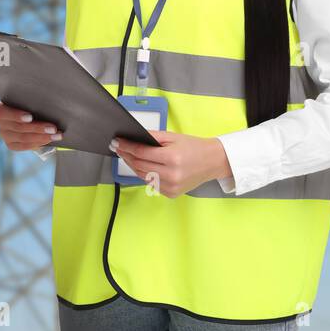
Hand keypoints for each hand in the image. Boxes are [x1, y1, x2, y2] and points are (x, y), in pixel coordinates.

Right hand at [0, 102, 61, 150]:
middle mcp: (1, 122)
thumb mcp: (29, 102)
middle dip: (38, 128)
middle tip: (53, 128)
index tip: (30, 117)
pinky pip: (24, 146)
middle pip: (19, 127)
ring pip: (23, 138)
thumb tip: (50, 105)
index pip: (4, 113)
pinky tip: (48, 140)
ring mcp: (5, 135)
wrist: (29, 118)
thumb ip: (33, 103)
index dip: (17, 116)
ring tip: (56, 136)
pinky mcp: (11, 144)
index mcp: (2, 108)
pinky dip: (37, 143)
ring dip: (41, 137)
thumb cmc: (31, 105)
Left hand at [111, 129, 231, 198]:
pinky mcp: (171, 194)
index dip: (126, 147)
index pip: (141, 153)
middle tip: (119, 148)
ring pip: (143, 176)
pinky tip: (144, 167)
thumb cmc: (194, 148)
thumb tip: (133, 137)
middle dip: (127, 156)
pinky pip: (152, 184)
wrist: (212, 162)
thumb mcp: (173, 137)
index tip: (117, 142)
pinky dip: (146, 175)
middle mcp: (171, 175)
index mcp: (172, 158)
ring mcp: (171, 187)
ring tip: (128, 156)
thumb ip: (153, 137)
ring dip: (134, 166)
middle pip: (139, 165)